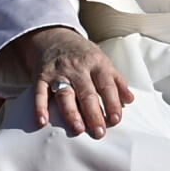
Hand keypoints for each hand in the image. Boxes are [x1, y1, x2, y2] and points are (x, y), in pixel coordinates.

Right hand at [16, 26, 133, 138]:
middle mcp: (78, 68)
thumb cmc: (84, 54)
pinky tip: (42, 121)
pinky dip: (39, 107)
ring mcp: (58, 72)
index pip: (107, 86)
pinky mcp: (40, 76)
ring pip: (65, 94)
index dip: (112, 103)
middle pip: (87, 93)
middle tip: (99, 132)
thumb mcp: (103, 61)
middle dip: (94, 114)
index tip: (116, 120)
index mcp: (97, 64)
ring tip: (78, 129)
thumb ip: (116, 81)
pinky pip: (39, 92)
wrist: (54, 37)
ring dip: (71, 113)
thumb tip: (130, 100)